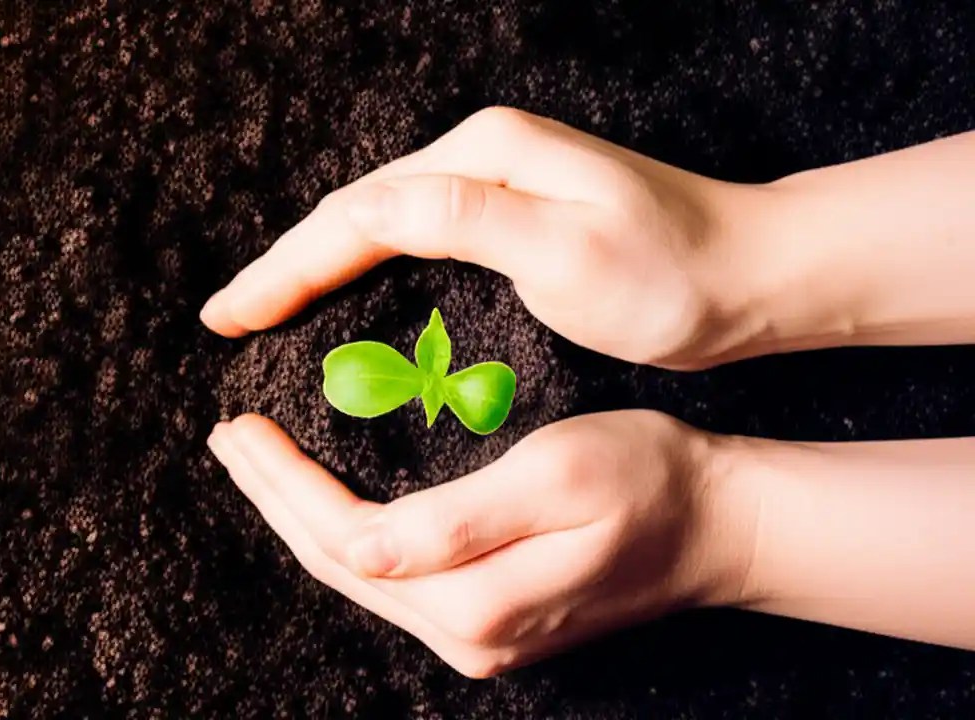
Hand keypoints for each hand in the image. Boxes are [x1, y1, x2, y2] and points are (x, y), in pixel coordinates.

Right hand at [200, 107, 758, 369]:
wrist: (754, 274)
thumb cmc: (672, 276)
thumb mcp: (567, 253)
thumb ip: (463, 221)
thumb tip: (366, 211)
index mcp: (484, 158)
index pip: (356, 216)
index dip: (285, 267)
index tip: (228, 313)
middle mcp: (482, 157)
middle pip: (355, 213)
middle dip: (285, 264)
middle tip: (226, 315)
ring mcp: (498, 184)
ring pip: (379, 225)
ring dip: (317, 265)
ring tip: (265, 306)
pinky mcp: (514, 216)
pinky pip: (413, 240)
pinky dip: (365, 269)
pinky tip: (345, 295)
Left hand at [207, 411, 752, 677]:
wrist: (719, 524)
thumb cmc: (648, 479)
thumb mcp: (556, 477)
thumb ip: (454, 523)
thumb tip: (357, 550)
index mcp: (472, 600)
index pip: (342, 537)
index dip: (283, 481)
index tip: (242, 425)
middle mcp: (465, 634)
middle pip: (338, 562)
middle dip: (276, 497)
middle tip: (231, 438)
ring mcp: (478, 635)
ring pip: (360, 572)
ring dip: (304, 514)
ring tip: (264, 463)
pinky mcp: (491, 620)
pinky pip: (394, 576)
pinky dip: (349, 533)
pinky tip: (332, 501)